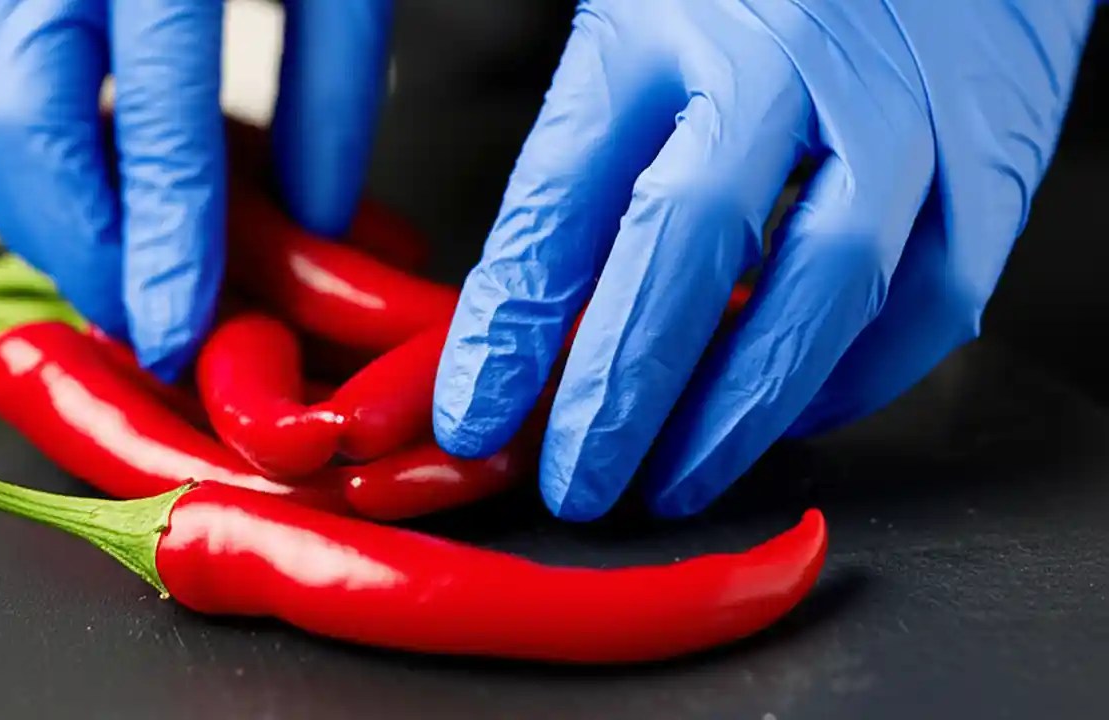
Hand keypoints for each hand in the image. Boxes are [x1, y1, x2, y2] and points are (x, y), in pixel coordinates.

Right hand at [0, 0, 391, 379]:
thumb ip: (330, 98)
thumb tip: (310, 231)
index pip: (155, 116)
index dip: (166, 241)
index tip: (182, 332)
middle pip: (18, 130)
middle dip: (81, 253)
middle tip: (150, 323)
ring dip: (51, 228)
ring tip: (133, 280)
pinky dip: (44, 182)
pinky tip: (111, 212)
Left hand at [434, 0, 1099, 519]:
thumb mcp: (636, 16)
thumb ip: (584, 143)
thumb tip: (526, 304)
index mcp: (657, 18)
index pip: (561, 199)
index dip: (510, 328)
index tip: (475, 414)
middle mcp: (782, 56)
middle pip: (688, 250)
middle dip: (622, 394)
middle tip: (579, 485)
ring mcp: (898, 103)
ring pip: (826, 290)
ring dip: (743, 412)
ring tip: (678, 480)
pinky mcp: (992, 144)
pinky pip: (936, 293)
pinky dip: (865, 376)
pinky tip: (799, 409)